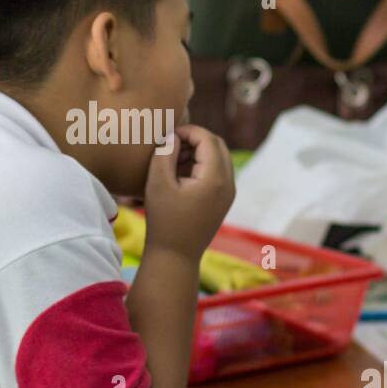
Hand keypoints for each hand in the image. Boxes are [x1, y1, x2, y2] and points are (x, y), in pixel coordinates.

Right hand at [142, 124, 234, 259]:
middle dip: (196, 139)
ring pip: (219, 158)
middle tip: (172, 145)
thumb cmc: (163, 221)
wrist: (175, 256)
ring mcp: (229, 193)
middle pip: (218, 145)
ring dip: (200, 152)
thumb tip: (173, 136)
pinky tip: (181, 174)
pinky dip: (203, 166)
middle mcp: (228, 184)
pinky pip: (218, 172)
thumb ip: (165, 154)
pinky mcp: (224, 201)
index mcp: (215, 178)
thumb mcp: (158, 183)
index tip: (168, 135)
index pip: (208, 139)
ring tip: (174, 159)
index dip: (188, 131)